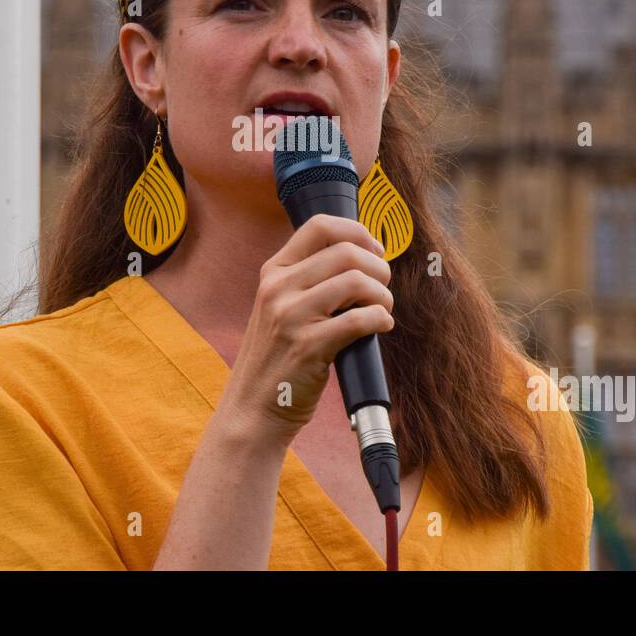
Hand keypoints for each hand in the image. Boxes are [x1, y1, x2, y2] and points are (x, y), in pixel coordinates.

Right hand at [218, 214, 393, 449]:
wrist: (252, 408)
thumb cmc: (276, 359)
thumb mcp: (278, 307)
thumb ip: (308, 281)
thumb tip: (362, 258)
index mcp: (274, 272)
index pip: (320, 226)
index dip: (358, 232)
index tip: (375, 250)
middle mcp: (278, 288)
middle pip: (347, 252)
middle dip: (378, 268)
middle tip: (383, 289)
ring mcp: (291, 316)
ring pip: (357, 282)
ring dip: (383, 295)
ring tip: (382, 310)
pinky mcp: (308, 347)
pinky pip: (360, 319)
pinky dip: (380, 319)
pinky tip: (380, 327)